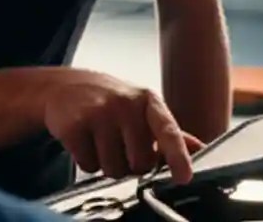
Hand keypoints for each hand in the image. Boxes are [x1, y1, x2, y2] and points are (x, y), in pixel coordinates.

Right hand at [43, 72, 202, 184]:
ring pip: (113, 169)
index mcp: (147, 101)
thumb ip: (169, 131)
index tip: (184, 176)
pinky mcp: (74, 126)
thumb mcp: (141, 108)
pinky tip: (84, 141)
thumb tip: (199, 148)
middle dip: (131, 164)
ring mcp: (98, 113)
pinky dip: (87, 162)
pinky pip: (89, 166)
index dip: (178, 156)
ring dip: (107, 165)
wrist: (63, 86)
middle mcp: (125, 104)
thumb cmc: (108, 101)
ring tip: (100, 141)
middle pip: (140, 163)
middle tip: (120, 145)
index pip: (168, 130)